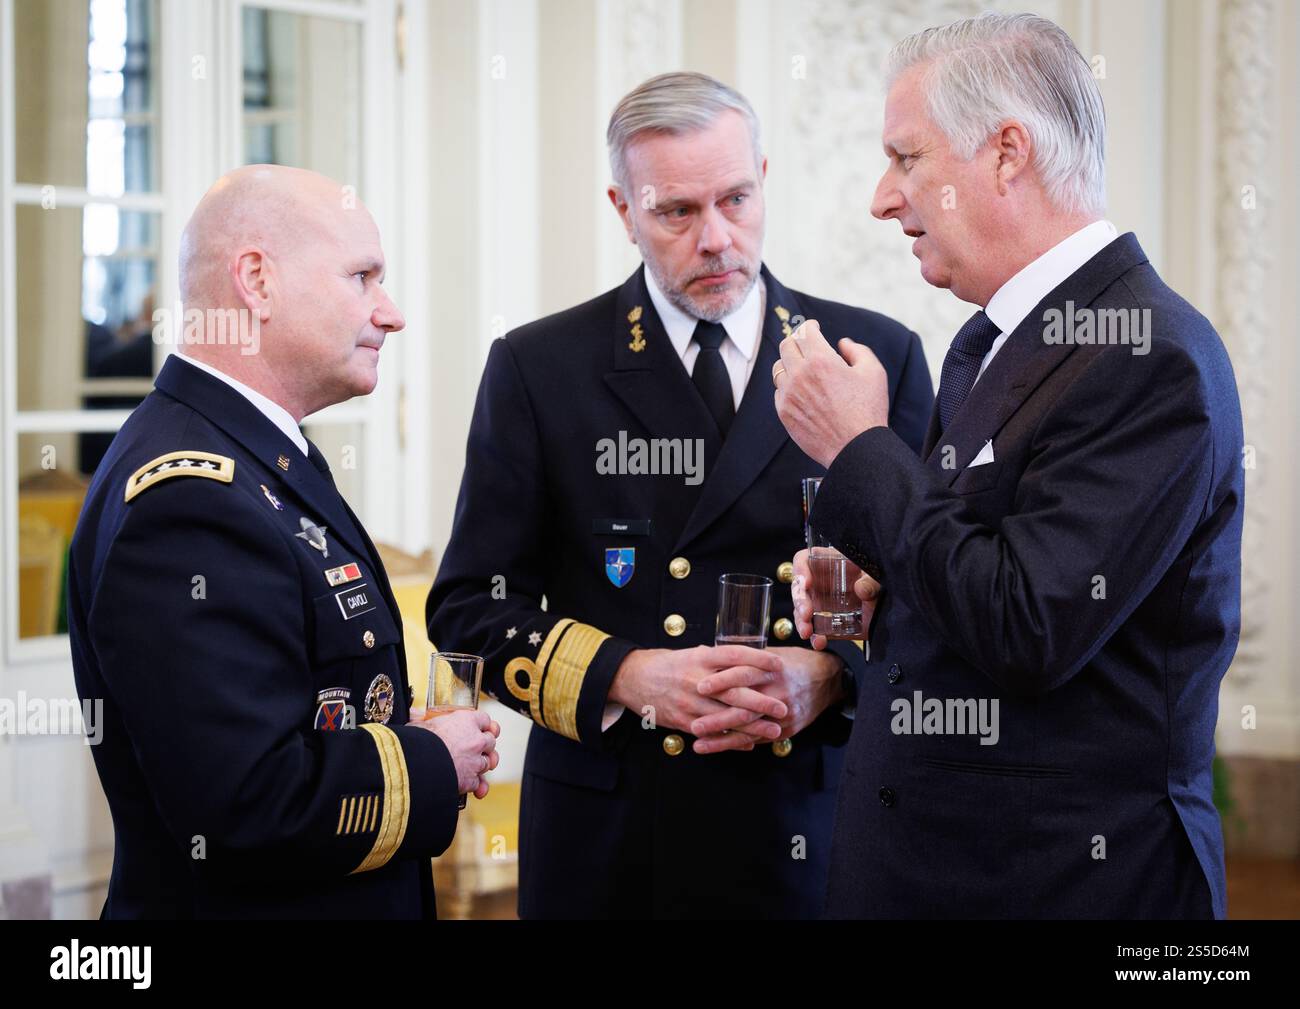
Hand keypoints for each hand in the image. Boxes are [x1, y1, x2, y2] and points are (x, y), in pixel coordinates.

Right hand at [410, 708, 500, 799]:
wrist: (417, 765)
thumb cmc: (417, 742)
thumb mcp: (418, 725)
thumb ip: (420, 718)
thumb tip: (414, 713)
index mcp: (466, 721)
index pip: (484, 719)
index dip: (482, 725)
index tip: (479, 728)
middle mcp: (476, 740)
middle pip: (490, 741)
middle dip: (484, 746)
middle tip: (475, 749)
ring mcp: (475, 761)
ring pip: (487, 763)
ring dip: (480, 766)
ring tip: (469, 767)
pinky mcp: (471, 780)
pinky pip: (478, 783)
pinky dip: (473, 785)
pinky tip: (465, 784)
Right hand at [609, 645, 788, 753]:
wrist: (633, 678)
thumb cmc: (668, 664)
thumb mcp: (693, 655)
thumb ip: (719, 661)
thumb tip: (749, 661)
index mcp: (701, 659)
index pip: (735, 656)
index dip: (759, 660)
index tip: (779, 665)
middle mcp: (697, 680)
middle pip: (735, 691)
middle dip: (762, 701)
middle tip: (784, 707)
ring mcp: (690, 703)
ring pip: (727, 717)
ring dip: (753, 726)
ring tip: (774, 730)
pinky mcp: (683, 721)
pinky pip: (712, 733)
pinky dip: (732, 740)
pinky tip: (750, 743)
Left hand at [692, 646, 844, 750]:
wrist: (827, 680)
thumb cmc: (793, 663)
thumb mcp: (772, 654)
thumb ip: (746, 659)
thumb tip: (710, 654)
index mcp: (772, 668)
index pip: (745, 674)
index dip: (722, 680)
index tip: (700, 686)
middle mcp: (778, 691)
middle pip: (745, 706)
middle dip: (718, 717)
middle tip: (694, 724)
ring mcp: (784, 713)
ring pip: (750, 728)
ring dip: (723, 738)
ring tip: (699, 743)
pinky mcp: (787, 728)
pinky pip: (759, 738)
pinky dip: (737, 744)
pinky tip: (717, 747)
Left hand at [772, 319, 889, 467]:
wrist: (856, 448)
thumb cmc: (868, 410)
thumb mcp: (873, 372)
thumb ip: (857, 350)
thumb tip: (841, 343)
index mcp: (821, 360)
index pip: (805, 331)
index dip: (810, 326)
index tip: (814, 327)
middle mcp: (800, 374)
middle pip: (787, 345)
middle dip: (797, 341)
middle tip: (806, 345)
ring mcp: (788, 394)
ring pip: (778, 368)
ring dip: (790, 364)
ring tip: (803, 369)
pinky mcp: (784, 412)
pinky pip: (778, 391)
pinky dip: (787, 387)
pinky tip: (801, 391)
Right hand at [791, 547, 879, 649]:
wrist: (891, 608)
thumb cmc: (879, 582)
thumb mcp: (877, 576)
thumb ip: (871, 581)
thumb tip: (861, 589)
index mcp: (829, 564)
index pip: (804, 560)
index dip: (800, 570)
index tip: (806, 584)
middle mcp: (821, 584)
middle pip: (799, 589)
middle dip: (799, 602)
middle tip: (807, 614)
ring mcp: (822, 605)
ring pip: (801, 611)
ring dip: (801, 622)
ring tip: (807, 632)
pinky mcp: (827, 623)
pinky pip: (815, 631)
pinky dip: (815, 638)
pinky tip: (819, 642)